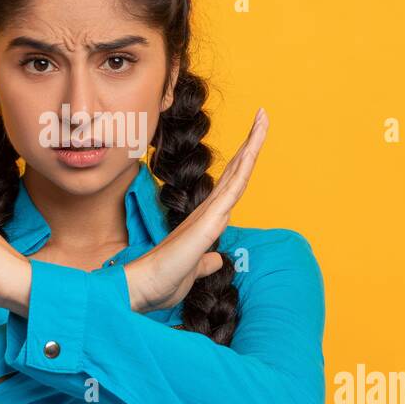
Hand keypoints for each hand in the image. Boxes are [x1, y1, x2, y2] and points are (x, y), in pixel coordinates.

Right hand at [122, 107, 268, 312]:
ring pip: (238, 174)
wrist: (141, 288)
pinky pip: (231, 193)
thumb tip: (214, 259)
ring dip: (252, 145)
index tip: (254, 139)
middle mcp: (208, 211)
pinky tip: (252, 151)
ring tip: (263, 119)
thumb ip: (205, 262)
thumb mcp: (193, 270)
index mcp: (206, 220)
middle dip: (251, 142)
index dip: (243, 160)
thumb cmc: (162, 280)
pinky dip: (243, 170)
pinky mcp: (206, 225)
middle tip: (262, 115)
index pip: (232, 184)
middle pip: (236, 170)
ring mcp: (207, 215)